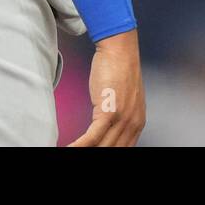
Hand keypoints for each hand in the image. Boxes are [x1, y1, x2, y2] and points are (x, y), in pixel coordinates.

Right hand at [68, 29, 145, 146]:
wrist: (119, 49)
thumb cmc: (118, 68)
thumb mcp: (123, 98)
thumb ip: (118, 116)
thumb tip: (104, 128)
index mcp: (137, 124)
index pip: (122, 149)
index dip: (105, 153)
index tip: (91, 153)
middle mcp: (132, 125)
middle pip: (112, 151)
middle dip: (94, 155)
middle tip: (76, 154)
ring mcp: (122, 120)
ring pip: (101, 148)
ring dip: (83, 152)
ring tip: (67, 152)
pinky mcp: (108, 112)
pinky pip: (92, 138)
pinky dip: (79, 146)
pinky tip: (68, 148)